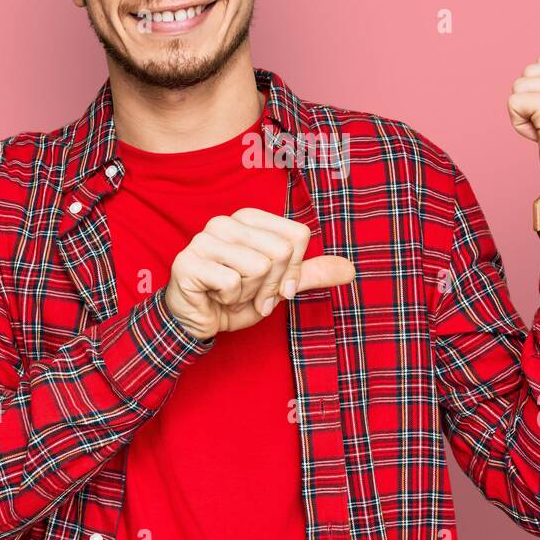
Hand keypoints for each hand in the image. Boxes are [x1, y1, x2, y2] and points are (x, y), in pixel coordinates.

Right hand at [164, 207, 356, 340]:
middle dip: (271, 286)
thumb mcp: (279, 286)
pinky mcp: (189, 261)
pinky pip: (232, 282)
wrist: (197, 321)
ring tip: (231, 294)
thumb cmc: (237, 298)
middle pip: (281, 252)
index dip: (292, 270)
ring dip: (249, 293)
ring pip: (258, 267)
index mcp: (249, 219)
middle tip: (251, 295)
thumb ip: (311, 273)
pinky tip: (215, 297)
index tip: (273, 286)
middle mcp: (225, 222)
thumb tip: (350, 269)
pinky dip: (229, 299)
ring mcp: (204, 239)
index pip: (297, 237)